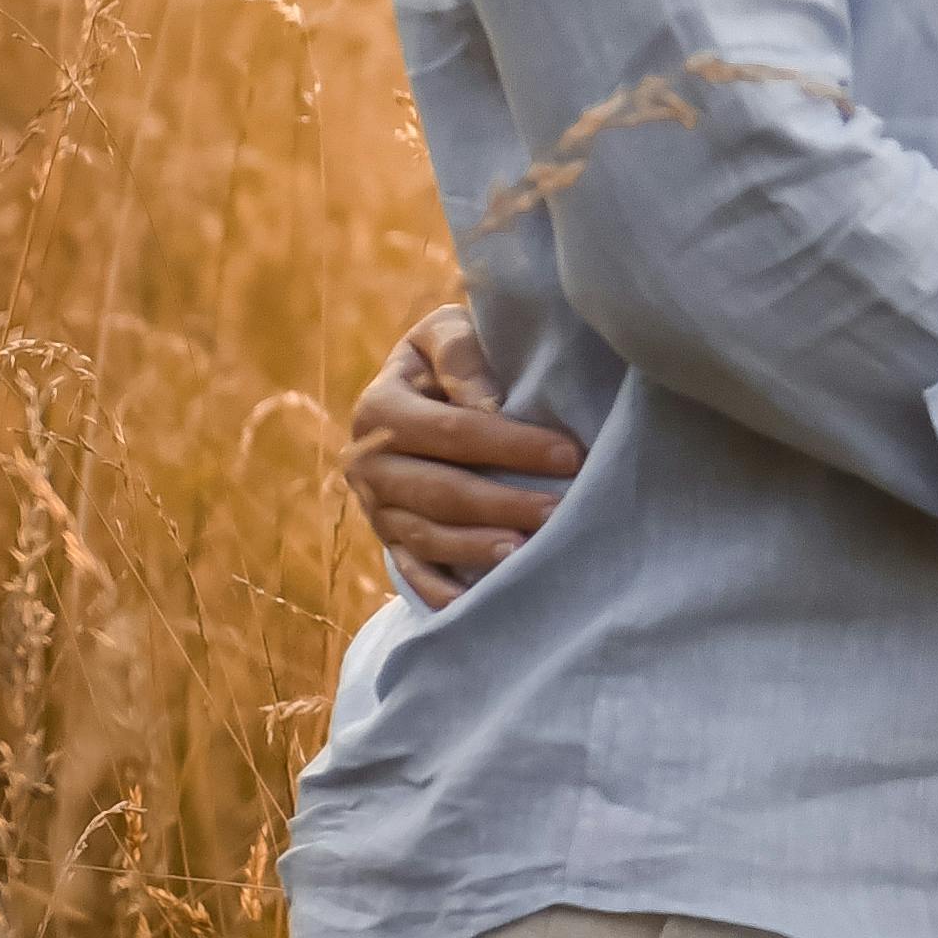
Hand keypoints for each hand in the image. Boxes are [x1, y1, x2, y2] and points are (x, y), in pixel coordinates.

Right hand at [341, 303, 582, 608]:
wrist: (417, 390)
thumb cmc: (449, 358)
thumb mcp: (446, 333)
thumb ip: (463, 357)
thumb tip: (490, 405)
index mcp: (380, 408)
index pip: (453, 431)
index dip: (512, 445)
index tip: (570, 455)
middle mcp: (367, 463)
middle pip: (441, 491)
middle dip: (504, 503)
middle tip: (560, 512)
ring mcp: (375, 508)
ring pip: (428, 535)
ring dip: (478, 549)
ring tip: (527, 555)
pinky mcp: (389, 541)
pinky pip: (413, 572)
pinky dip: (442, 592)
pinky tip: (477, 604)